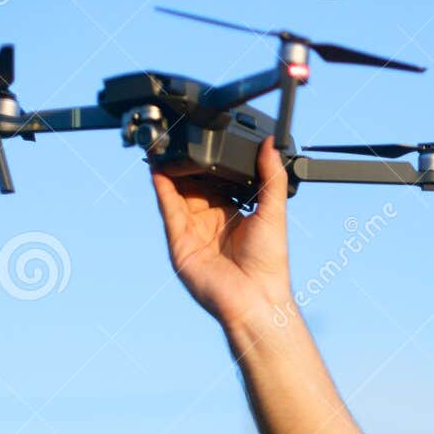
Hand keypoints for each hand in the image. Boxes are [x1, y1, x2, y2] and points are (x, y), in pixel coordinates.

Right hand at [149, 136, 291, 334]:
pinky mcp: (180, 243)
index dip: (211, 163)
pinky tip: (159, 170)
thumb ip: (271, 176)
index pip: (217, 182)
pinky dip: (163, 190)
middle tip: (182, 136)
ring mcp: (193, 232)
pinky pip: (169, 210)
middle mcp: (212, 222)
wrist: (256, 297)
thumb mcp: (274, 210)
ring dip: (172, 172)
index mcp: (234, 214)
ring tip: (166, 146)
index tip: (208, 138)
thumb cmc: (270, 263)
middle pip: (194, 186)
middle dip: (188, 164)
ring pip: (178, 195)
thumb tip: (273, 144)